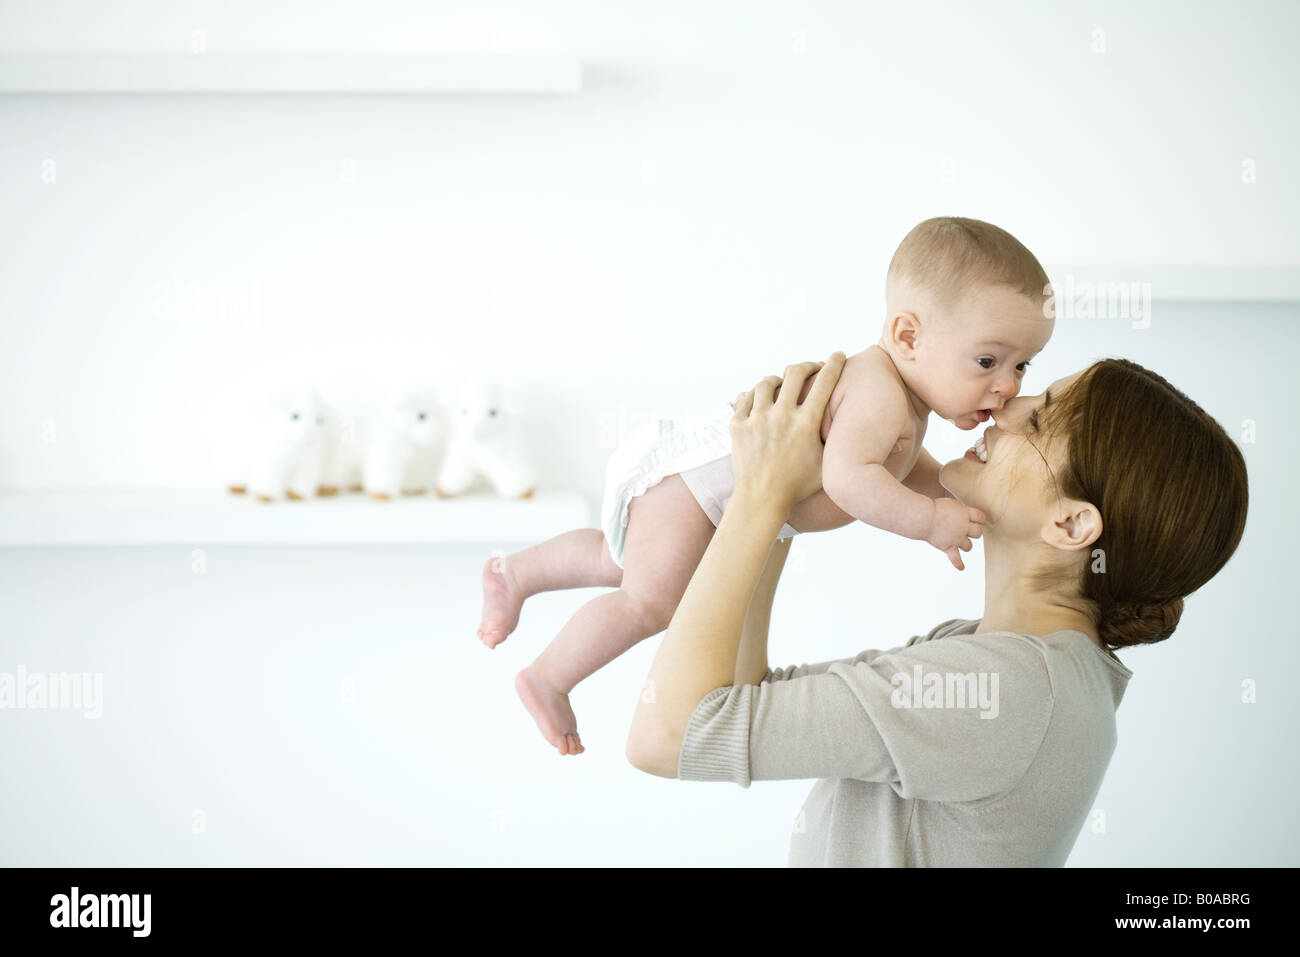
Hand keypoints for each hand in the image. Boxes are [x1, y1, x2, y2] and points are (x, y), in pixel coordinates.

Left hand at [729, 352, 845, 511]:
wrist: (761, 500)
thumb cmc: (798, 486)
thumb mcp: (827, 464)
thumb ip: (840, 444)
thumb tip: (870, 436)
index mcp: (806, 423)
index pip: (825, 382)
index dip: (834, 364)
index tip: (837, 356)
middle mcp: (781, 416)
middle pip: (795, 373)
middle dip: (806, 366)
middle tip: (811, 369)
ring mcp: (756, 420)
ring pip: (766, 383)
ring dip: (778, 380)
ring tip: (782, 385)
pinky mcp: (737, 425)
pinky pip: (745, 398)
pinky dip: (754, 395)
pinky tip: (762, 400)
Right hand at [926, 497, 985, 570]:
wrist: (924, 518)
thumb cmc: (934, 508)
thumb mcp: (950, 503)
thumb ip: (959, 509)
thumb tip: (961, 512)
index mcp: (965, 514)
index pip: (980, 517)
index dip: (980, 519)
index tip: (979, 520)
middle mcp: (964, 527)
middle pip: (978, 533)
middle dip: (974, 532)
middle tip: (968, 531)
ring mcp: (957, 538)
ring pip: (969, 546)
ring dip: (966, 545)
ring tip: (960, 543)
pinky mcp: (948, 547)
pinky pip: (956, 558)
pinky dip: (958, 564)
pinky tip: (961, 567)